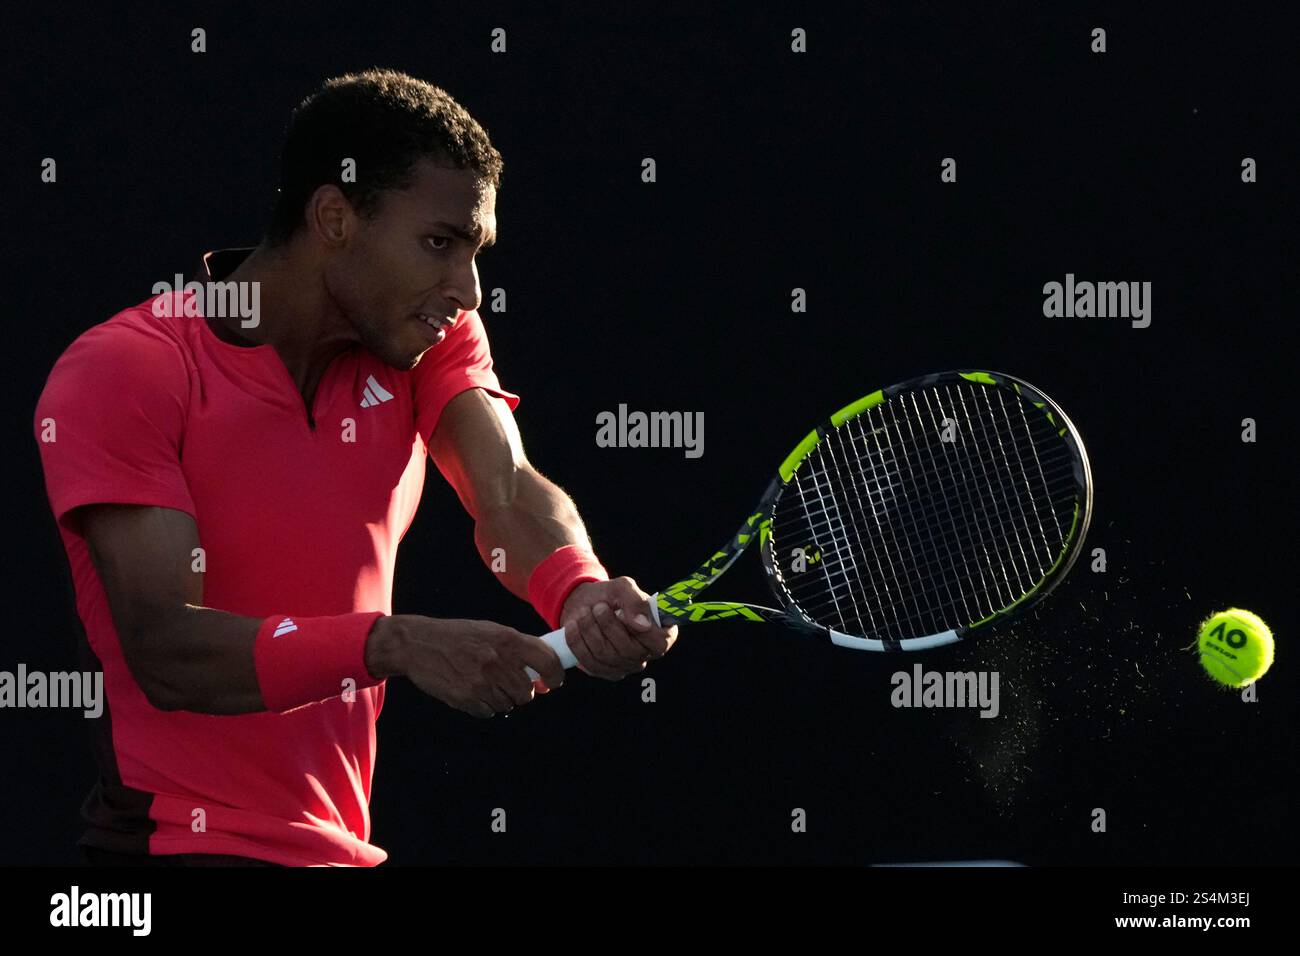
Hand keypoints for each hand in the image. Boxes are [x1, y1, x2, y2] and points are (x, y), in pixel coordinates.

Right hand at [368, 615, 565, 717]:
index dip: (556, 676)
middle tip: (508, 684)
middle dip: (522, 692)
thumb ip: (519, 652)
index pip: (548, 662)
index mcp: (508, 640)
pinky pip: (488, 713)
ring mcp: (482, 682)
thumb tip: (545, 680)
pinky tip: (471, 690)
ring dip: (501, 699)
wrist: (419, 644)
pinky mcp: (466, 698)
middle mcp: (498, 661)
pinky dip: (483, 706)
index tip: (554, 682)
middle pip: (527, 692)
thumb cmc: (460, 637)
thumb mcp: (492, 632)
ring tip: (484, 683)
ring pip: (508, 705)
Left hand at [558, 578, 678, 679]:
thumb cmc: (610, 596)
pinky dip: (577, 642)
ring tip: (584, 612)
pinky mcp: (603, 672)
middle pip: (628, 651)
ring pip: (606, 656)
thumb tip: (643, 625)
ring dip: (590, 630)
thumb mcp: (623, 588)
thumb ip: (636, 601)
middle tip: (598, 607)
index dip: (641, 632)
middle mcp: (644, 654)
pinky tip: (573, 626)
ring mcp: (624, 666)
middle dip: (607, 625)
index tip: (621, 612)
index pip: (659, 644)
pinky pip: (590, 663)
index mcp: (659, 634)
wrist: (584, 604)